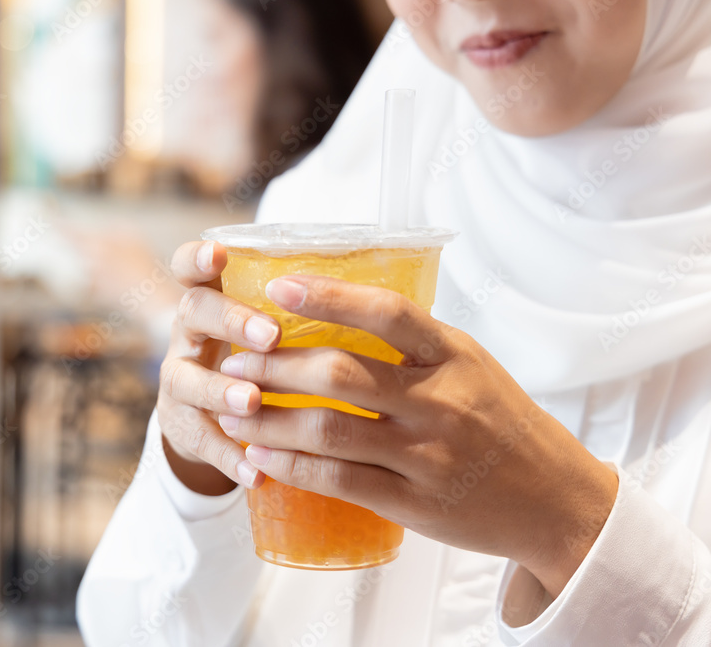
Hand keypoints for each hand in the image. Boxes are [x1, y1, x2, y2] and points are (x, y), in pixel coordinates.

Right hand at [156, 241, 278, 494]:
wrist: (210, 415)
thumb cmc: (260, 358)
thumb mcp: (266, 327)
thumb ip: (301, 311)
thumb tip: (377, 297)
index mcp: (214, 299)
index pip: (192, 266)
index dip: (199, 258)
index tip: (220, 254)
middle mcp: (189, 333)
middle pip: (193, 312)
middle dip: (231, 321)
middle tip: (270, 336)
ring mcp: (179, 380)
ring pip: (185, 380)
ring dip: (220, 391)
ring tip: (252, 401)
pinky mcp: (182, 426)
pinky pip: (201, 442)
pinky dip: (228, 457)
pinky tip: (255, 472)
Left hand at [218, 274, 617, 597]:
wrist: (558, 501)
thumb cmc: (503, 423)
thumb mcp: (471, 367)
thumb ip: (413, 346)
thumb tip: (336, 315)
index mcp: (454, 356)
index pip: (385, 311)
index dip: (327, 295)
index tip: (276, 287)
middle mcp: (442, 401)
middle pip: (340, 374)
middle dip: (273, 366)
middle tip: (233, 362)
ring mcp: (429, 456)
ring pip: (329, 431)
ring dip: (269, 420)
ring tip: (232, 411)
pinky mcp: (416, 504)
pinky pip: (339, 482)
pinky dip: (291, 468)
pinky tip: (260, 458)